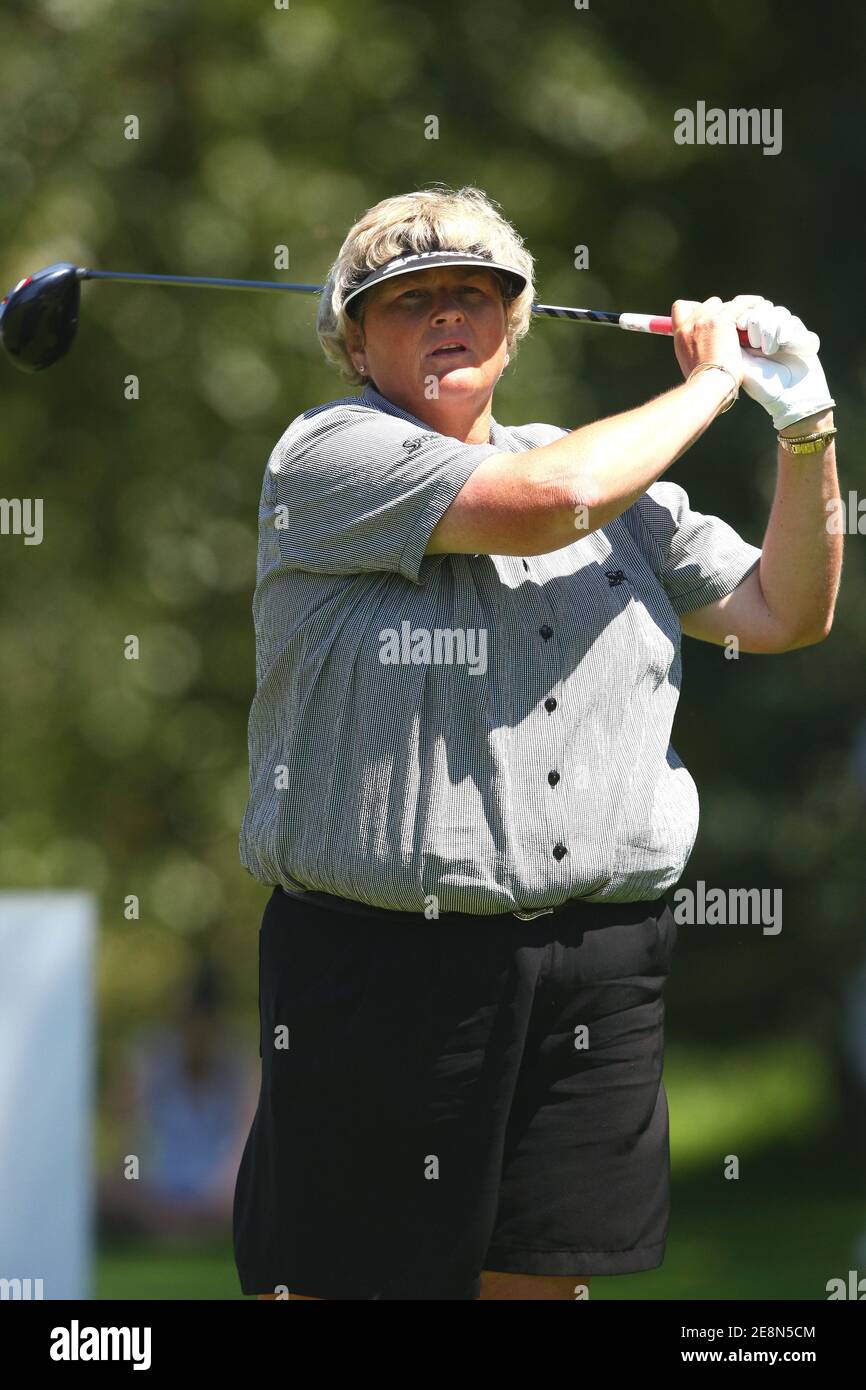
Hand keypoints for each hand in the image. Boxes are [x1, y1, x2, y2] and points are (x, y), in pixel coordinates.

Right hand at [672, 294, 766, 387]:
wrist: (708, 386)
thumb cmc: (705, 384)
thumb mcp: (693, 366)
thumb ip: (697, 351)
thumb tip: (707, 350)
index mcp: (680, 336)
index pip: (681, 307)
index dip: (696, 308)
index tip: (709, 316)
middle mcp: (689, 325)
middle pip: (708, 303)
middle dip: (722, 311)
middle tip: (736, 322)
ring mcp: (703, 321)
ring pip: (724, 304)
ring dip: (737, 310)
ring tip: (750, 315)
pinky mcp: (720, 321)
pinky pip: (739, 304)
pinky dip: (750, 303)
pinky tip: (759, 304)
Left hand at [737, 300, 834, 430]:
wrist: (791, 398)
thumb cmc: (763, 386)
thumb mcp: (743, 365)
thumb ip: (733, 343)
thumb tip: (725, 321)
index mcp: (751, 337)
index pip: (748, 311)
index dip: (745, 314)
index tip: (739, 325)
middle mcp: (769, 332)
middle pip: (764, 308)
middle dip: (758, 321)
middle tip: (754, 343)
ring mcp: (786, 333)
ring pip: (780, 313)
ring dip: (772, 328)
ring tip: (768, 350)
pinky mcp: (803, 336)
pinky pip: (795, 323)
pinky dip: (789, 331)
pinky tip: (785, 343)